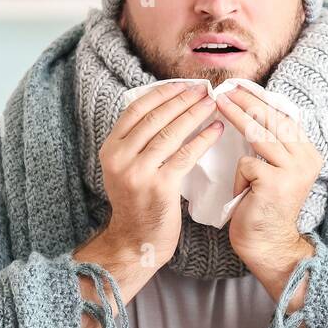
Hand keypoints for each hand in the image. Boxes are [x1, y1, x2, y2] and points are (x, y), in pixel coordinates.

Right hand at [96, 81, 222, 266]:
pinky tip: (217, 129)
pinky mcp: (160, 186)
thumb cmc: (138, 203)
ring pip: (171, 133)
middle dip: (182, 99)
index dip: (162, 93)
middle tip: (203, 89)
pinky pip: (186, 155)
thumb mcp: (125, 168)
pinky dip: (203, 139)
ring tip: (212, 103)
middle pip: (155, 117)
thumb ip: (137, 142)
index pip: (136, 109)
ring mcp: (139, 172)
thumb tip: (166, 107)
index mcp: (110, 149)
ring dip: (195, 114)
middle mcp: (120, 158)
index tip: (183, 84)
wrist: (136, 242)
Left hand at [216, 87, 322, 272]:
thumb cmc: (263, 208)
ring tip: (217, 103)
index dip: (260, 100)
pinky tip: (242, 193)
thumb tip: (248, 109)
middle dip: (246, 100)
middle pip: (272, 119)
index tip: (239, 87)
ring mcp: (293, 170)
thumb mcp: (273, 171)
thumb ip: (270, 145)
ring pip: (259, 133)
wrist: (269, 247)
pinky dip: (238, 176)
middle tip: (224, 89)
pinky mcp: (275, 182)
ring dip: (236, 116)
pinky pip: (247, 163)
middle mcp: (306, 158)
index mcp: (307, 153)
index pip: (283, 117)